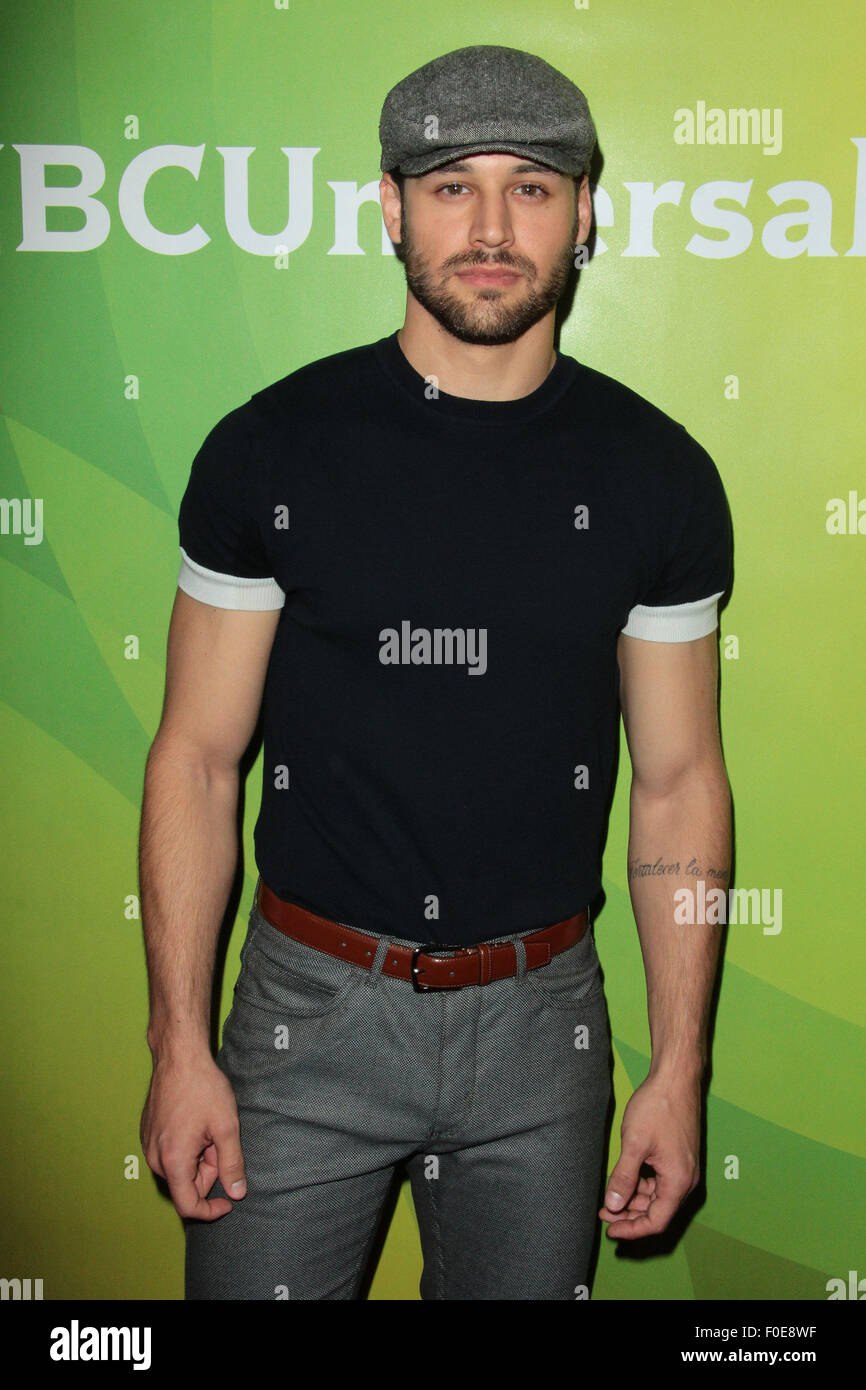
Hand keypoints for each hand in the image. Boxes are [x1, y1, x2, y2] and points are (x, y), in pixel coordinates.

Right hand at [140, 1051, 245, 1220]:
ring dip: (198, 1159)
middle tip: (221, 1141)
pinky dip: (186, 1148)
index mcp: (173, 1161)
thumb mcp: (227, 1127)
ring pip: (178, 1169)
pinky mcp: (147, 1133)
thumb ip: (232, 1164)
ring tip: (210, 1129)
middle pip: (185, 1185)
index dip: (210, 1211)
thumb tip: (237, 1193)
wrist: (178, 1057)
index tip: (229, 1202)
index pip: (188, 1206)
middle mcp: (154, 1158)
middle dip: (208, 1172)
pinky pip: (169, 1154)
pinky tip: (196, 1123)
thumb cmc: (203, 1088)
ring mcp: (148, 1145)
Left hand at [598, 1073, 700, 1237]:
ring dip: (635, 1201)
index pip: (656, 1221)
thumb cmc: (658, 1107)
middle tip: (604, 1213)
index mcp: (678, 1182)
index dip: (631, 1230)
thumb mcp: (634, 1144)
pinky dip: (643, 1185)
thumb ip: (623, 1178)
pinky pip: (661, 1182)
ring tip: (610, 1198)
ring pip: (658, 1197)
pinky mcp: (680, 1158)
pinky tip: (625, 1179)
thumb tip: (613, 1206)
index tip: (610, 1231)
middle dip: (630, 1216)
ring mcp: (685, 1169)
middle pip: (658, 1212)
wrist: (676, 1079)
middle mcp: (686, 1180)